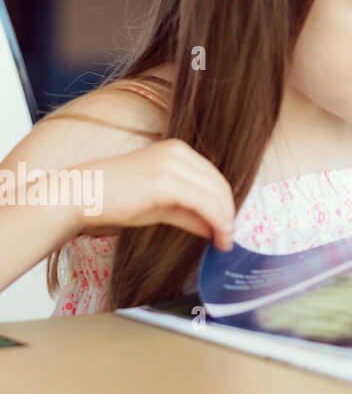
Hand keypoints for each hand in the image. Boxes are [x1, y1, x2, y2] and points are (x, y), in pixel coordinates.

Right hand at [77, 138, 236, 248]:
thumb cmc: (114, 199)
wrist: (80, 195)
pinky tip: (217, 236)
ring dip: (225, 220)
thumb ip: (188, 213)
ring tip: (224, 242)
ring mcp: (173, 164)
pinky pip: (203, 201)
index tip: (228, 227)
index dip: (225, 204)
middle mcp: (179, 153)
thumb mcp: (160, 206)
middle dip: (228, 213)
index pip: (214, 178)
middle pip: (219, 184)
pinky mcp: (166, 180)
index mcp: (178, 152)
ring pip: (216, 193)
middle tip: (229, 238)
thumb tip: (213, 229)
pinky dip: (216, 220)